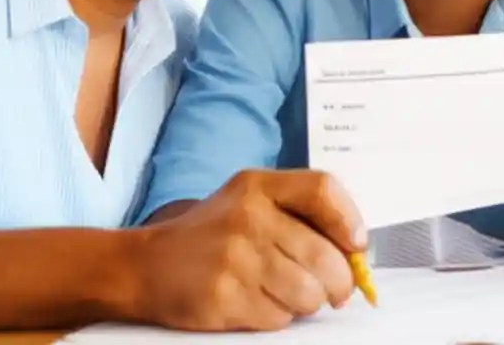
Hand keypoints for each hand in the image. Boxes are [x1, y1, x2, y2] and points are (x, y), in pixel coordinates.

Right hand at [132, 169, 366, 330]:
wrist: (145, 265)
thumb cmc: (214, 235)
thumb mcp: (253, 203)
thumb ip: (303, 215)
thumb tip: (358, 252)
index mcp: (258, 186)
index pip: (322, 188)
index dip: (349, 220)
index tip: (356, 245)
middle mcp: (247, 216)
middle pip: (325, 255)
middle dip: (340, 282)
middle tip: (336, 290)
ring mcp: (234, 258)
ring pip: (308, 293)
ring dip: (309, 302)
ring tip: (291, 294)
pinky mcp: (223, 297)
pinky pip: (279, 318)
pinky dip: (279, 317)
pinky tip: (259, 303)